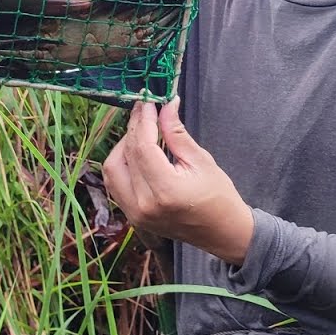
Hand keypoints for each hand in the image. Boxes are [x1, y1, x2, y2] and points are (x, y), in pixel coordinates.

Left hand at [102, 98, 254, 265]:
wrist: (222, 232)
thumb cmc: (219, 196)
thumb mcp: (202, 160)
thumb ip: (177, 133)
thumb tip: (165, 105)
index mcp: (166, 191)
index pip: (143, 147)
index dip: (144, 121)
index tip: (148, 102)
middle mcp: (145, 205)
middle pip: (126, 155)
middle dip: (134, 128)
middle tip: (145, 111)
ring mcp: (136, 214)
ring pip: (113, 169)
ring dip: (122, 146)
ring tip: (140, 132)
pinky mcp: (133, 217)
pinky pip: (115, 184)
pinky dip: (122, 164)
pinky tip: (136, 152)